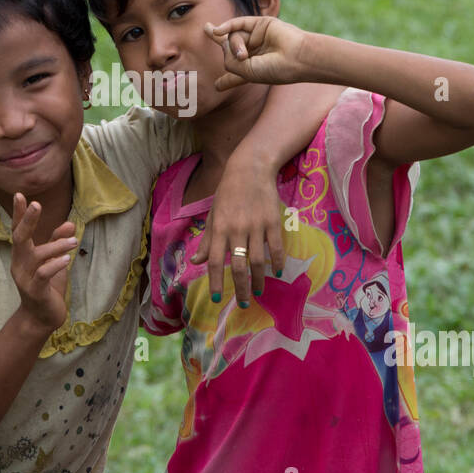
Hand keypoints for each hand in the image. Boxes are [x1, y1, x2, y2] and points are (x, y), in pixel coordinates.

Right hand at [8, 193, 76, 331]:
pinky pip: (43, 274)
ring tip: (74, 241)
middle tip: (36, 204)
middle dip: (27, 220)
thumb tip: (69, 224)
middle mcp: (19, 264)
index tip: (20, 195)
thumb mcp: (54, 262)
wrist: (42, 319)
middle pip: (19, 238)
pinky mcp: (35, 291)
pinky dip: (54, 264)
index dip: (19, 214)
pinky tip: (67, 259)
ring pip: (36, 255)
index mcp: (22, 255)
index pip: (18, 230)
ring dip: (56, 246)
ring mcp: (25, 278)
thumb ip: (58, 243)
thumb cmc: (47, 287)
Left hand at [191, 155, 285, 305]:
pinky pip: (276, 247)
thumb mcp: (213, 214)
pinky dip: (277, 262)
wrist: (250, 169)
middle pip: (239, 266)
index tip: (217, 298)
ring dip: (258, 280)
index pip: (216, 261)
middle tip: (242, 304)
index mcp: (220, 228)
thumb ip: (207, 240)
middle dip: (240, 288)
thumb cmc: (228, 193)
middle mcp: (237, 229)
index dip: (216, 281)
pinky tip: (277, 272)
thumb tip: (196, 261)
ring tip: (257, 291)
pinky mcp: (273, 221)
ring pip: (258, 260)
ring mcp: (256, 226)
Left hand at [203, 16, 308, 90]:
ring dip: (235, 45)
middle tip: (243, 58)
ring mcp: (258, 39)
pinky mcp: (261, 25)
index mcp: (253, 71)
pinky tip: (215, 30)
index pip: (237, 77)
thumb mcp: (246, 72)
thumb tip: (220, 38)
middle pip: (230, 50)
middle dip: (228, 51)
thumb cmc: (274, 69)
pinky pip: (238, 23)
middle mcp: (254, 55)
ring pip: (233, 37)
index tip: (217, 86)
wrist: (297, 57)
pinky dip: (226, 26)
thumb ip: (228, 59)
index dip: (226, 81)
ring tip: (245, 54)